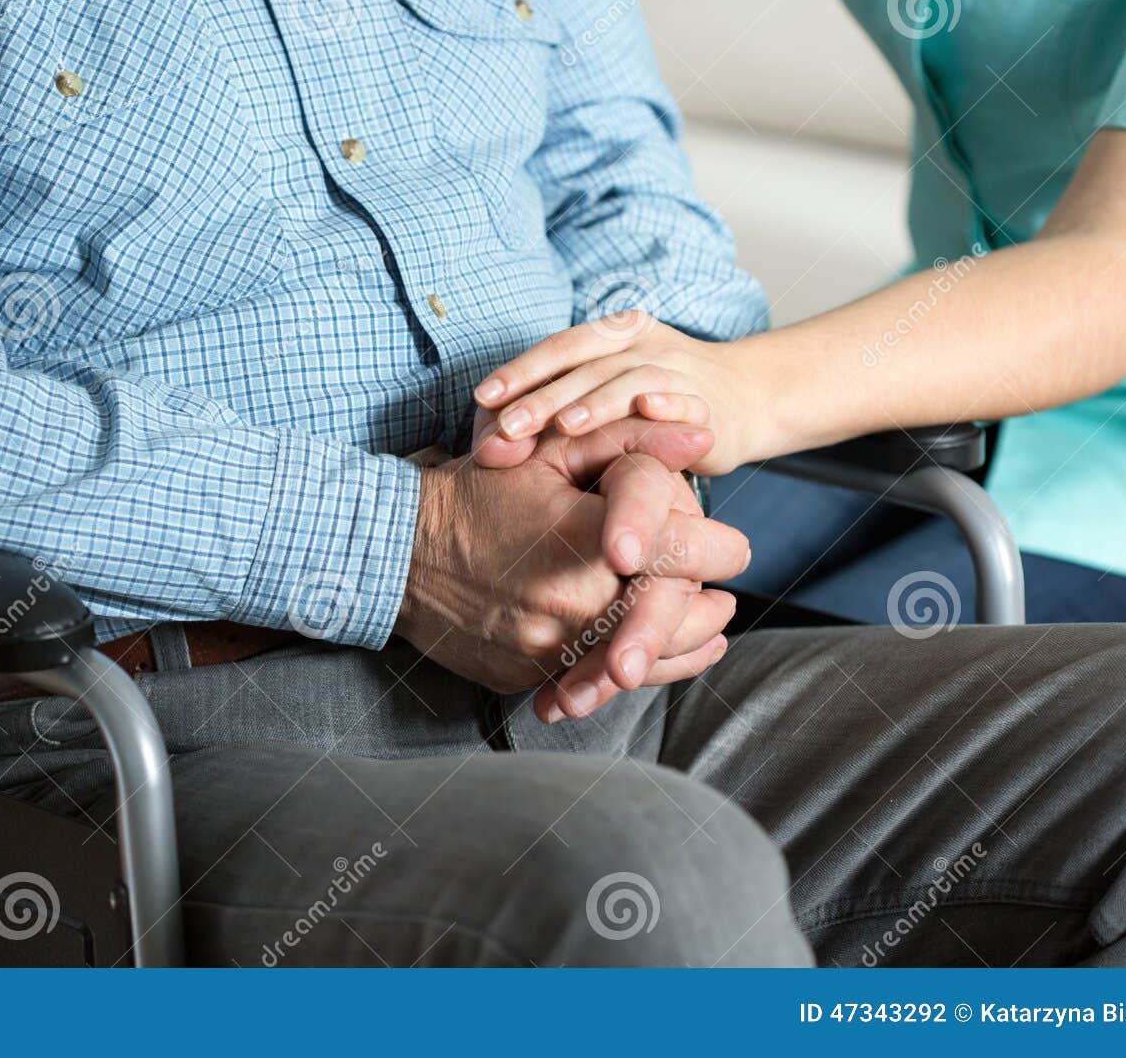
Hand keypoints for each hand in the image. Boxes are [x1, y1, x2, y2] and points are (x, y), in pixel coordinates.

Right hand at [394, 420, 748, 720]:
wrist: (397, 554)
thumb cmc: (478, 492)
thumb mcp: (551, 451)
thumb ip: (631, 441)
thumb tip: (701, 439)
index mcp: (590, 543)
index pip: (690, 555)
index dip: (720, 549)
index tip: (729, 547)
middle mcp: (576, 606)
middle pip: (678, 621)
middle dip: (707, 607)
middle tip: (724, 598)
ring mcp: (552, 649)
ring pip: (646, 665)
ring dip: (683, 648)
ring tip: (707, 632)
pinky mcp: (531, 675)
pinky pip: (596, 686)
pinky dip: (629, 676)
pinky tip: (646, 663)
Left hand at [471, 313, 749, 474]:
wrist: (743, 398)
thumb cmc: (657, 397)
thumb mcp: (607, 385)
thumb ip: (559, 398)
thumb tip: (492, 431)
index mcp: (613, 335)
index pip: (560, 348)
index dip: (521, 371)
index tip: (484, 398)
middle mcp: (643, 347)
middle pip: (586, 368)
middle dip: (545, 398)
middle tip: (508, 426)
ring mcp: (678, 372)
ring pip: (631, 382)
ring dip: (597, 403)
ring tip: (564, 427)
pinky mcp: (707, 406)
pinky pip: (687, 401)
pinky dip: (668, 403)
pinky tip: (648, 409)